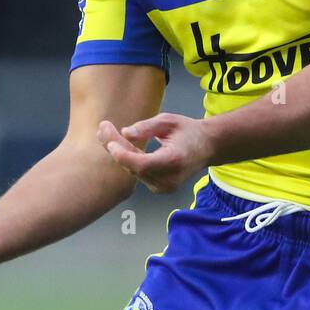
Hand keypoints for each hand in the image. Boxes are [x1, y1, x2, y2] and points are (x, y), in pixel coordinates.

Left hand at [97, 112, 214, 193]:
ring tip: (107, 132)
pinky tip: (118, 145)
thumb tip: (125, 133)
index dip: (123, 155)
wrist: (207, 147)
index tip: (110, 141)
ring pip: (133, 170)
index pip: (142, 164)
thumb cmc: (188, 131)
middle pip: (134, 167)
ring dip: (120, 153)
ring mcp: (165, 187)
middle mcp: (169, 179)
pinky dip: (129, 159)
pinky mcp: (160, 189)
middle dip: (116, 148)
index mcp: (174, 161)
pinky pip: (138, 173)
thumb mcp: (169, 121)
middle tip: (103, 128)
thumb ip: (147, 127)